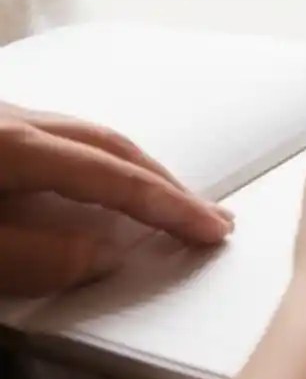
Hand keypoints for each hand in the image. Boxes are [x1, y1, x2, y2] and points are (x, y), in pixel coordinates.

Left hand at [0, 102, 233, 296]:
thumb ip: (30, 257)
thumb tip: (106, 258)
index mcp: (12, 147)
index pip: (112, 177)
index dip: (167, 205)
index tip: (212, 230)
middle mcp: (12, 121)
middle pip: (110, 146)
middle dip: (166, 183)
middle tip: (211, 215)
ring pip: (85, 136)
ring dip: (134, 168)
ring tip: (169, 198)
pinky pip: (60, 138)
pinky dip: (97, 162)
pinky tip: (99, 179)